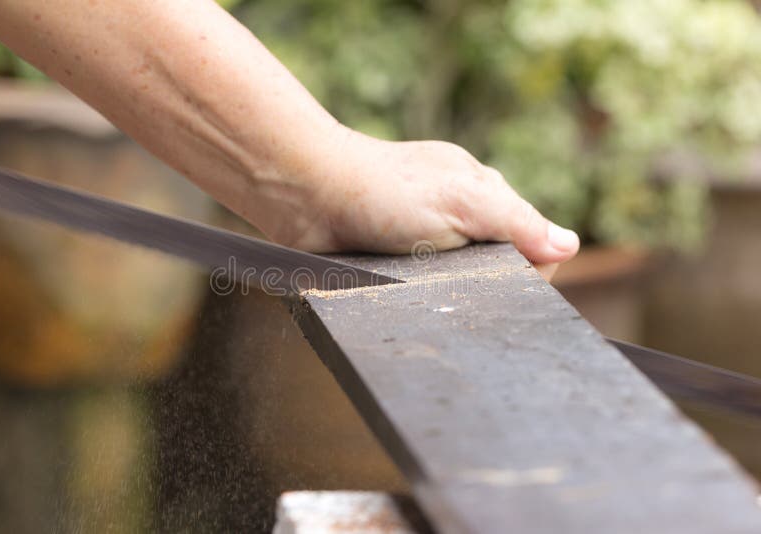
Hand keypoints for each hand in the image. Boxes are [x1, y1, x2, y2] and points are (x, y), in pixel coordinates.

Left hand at [261, 127, 578, 278]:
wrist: (306, 196)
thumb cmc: (383, 190)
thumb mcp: (463, 201)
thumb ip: (517, 223)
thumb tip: (570, 246)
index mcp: (485, 195)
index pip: (532, 245)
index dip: (527, 271)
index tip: (503, 284)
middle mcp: (458, 217)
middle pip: (498, 266)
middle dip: (487, 285)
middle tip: (455, 289)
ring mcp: (426, 239)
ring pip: (460, 282)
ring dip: (452, 295)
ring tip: (428, 296)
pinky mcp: (395, 261)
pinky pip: (425, 289)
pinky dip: (423, 297)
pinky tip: (409, 299)